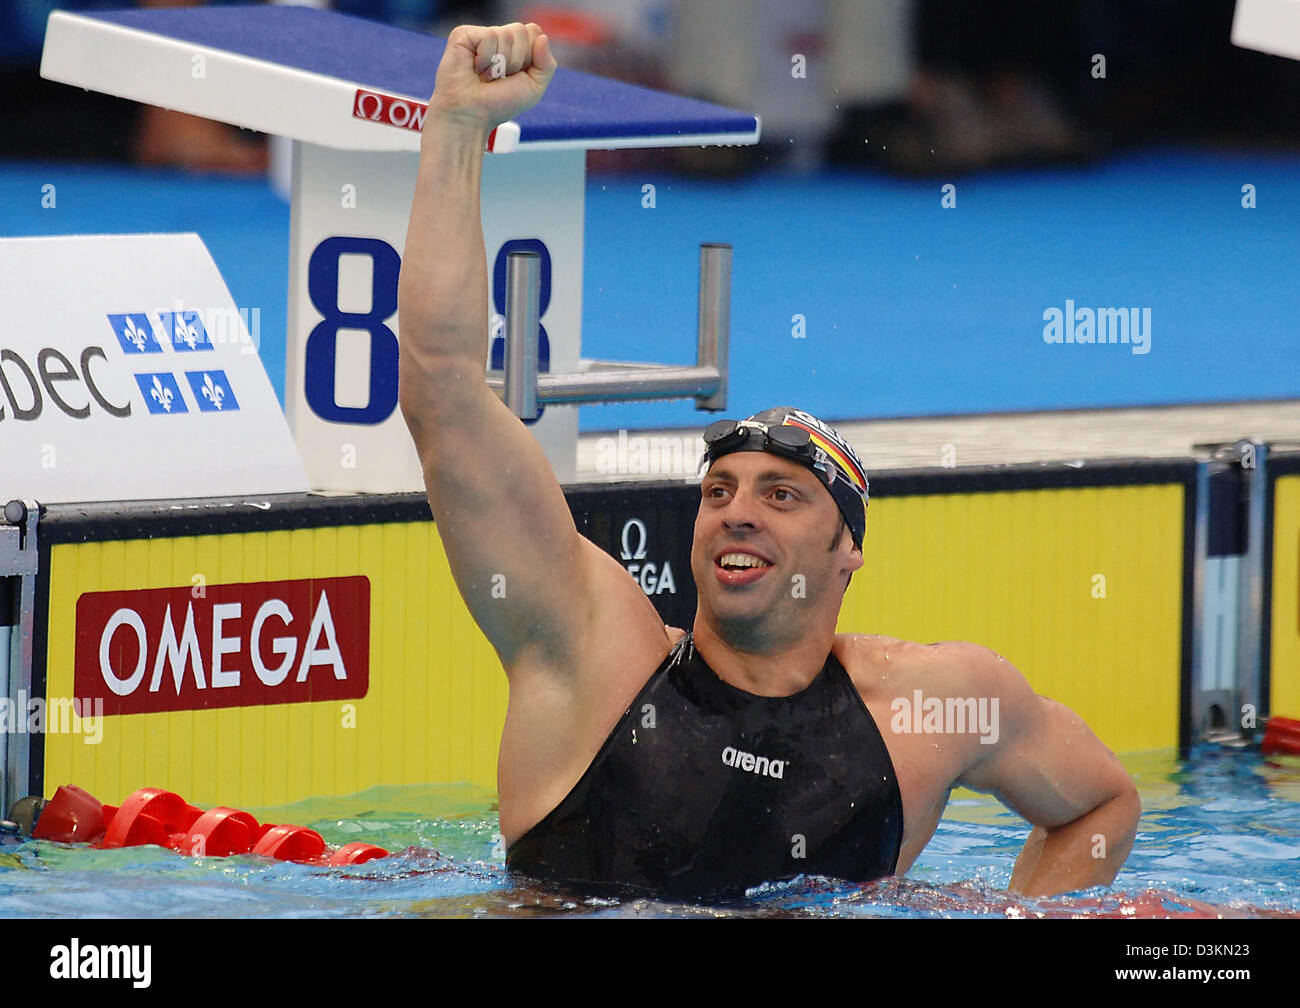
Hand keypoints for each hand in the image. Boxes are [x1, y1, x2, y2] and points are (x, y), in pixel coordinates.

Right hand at [429, 23, 556, 132]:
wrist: (472, 116)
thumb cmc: (499, 104)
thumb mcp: (534, 88)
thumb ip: (547, 64)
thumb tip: (542, 37)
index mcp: (516, 46)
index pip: (534, 32)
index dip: (530, 57)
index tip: (516, 76)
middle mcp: (499, 37)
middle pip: (522, 31)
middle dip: (517, 61)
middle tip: (500, 77)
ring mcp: (481, 35)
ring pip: (506, 34)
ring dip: (500, 64)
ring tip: (486, 76)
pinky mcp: (464, 34)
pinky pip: (489, 36)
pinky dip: (486, 59)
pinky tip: (475, 69)